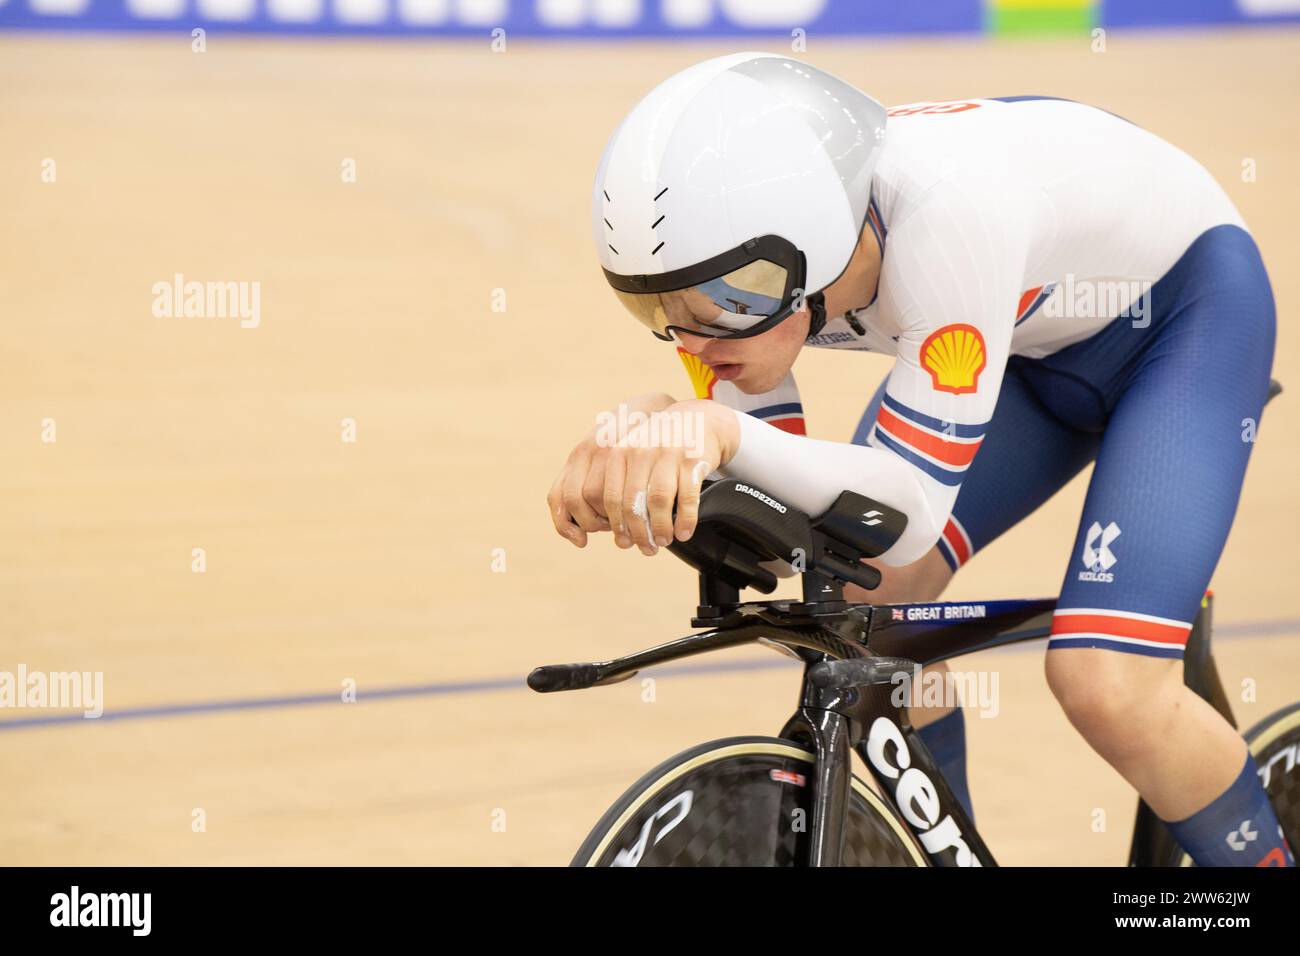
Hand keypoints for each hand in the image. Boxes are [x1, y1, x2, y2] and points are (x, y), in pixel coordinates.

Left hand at [547, 399, 739, 554]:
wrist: (695, 421)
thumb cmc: (658, 451)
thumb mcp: (632, 461)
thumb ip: (619, 492)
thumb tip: (618, 539)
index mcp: (618, 454)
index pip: (608, 499)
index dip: (616, 526)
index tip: (625, 541)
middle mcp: (639, 452)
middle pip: (632, 504)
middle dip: (639, 533)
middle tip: (647, 548)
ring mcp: (666, 454)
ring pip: (658, 502)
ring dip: (661, 529)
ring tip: (663, 541)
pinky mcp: (692, 459)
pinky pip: (687, 498)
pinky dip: (686, 520)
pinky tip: (684, 532)